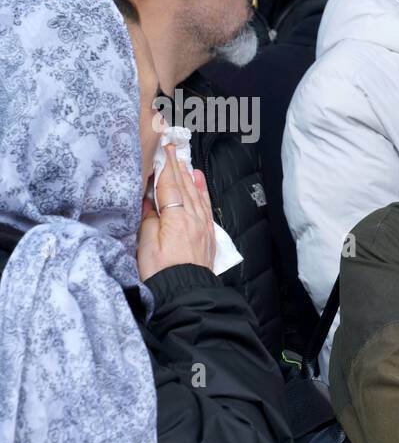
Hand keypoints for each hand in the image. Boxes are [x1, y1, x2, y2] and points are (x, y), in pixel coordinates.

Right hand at [137, 144, 215, 280]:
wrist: (185, 293)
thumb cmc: (162, 272)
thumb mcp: (145, 244)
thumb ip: (149, 219)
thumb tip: (151, 202)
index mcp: (176, 218)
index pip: (170, 185)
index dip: (166, 166)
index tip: (164, 149)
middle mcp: (193, 219)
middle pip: (184, 187)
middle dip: (178, 167)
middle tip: (173, 149)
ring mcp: (203, 227)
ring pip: (197, 195)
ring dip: (190, 177)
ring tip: (185, 163)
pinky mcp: (207, 235)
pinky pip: (206, 207)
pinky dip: (203, 193)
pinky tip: (200, 185)